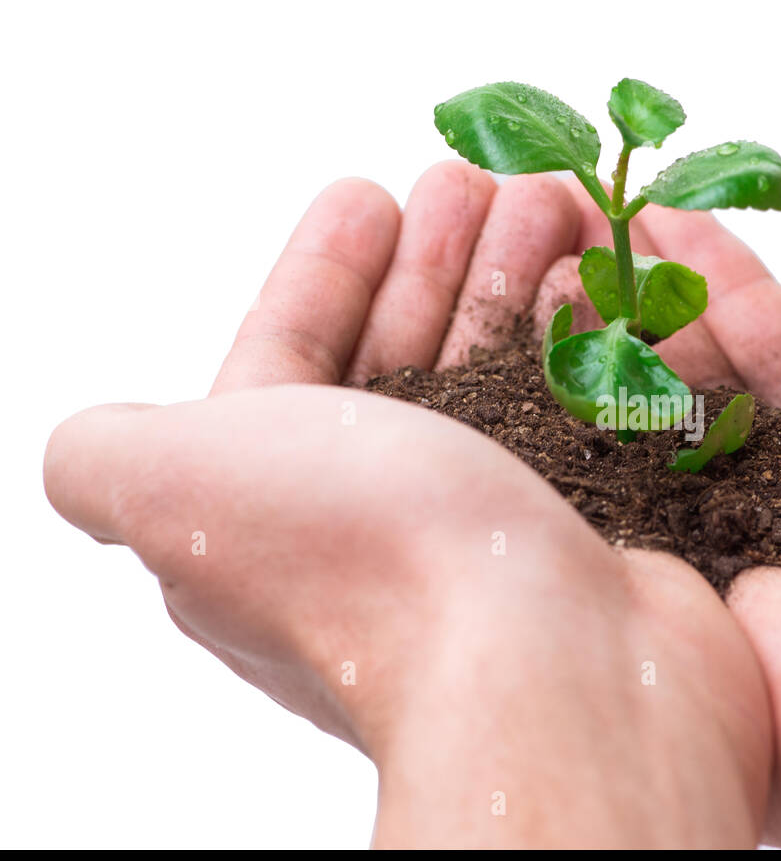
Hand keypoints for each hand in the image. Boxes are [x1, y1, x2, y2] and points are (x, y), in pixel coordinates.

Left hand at [44, 171, 771, 846]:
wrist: (554, 676)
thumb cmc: (366, 563)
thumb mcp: (174, 485)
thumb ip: (107, 455)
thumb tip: (102, 447)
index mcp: (273, 515)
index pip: (287, 366)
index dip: (320, 275)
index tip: (371, 194)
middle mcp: (378, 533)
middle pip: (401, 360)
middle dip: (435, 262)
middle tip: (477, 185)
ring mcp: (489, 538)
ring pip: (497, 379)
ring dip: (514, 282)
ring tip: (554, 208)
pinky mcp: (584, 535)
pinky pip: (575, 413)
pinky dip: (583, 341)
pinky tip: (598, 284)